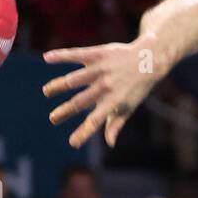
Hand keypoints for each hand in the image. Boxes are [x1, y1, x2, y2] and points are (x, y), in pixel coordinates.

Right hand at [43, 39, 164, 147]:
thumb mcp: (129, 107)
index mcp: (114, 101)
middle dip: (65, 111)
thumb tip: (109, 144)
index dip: (84, 133)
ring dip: (58, 86)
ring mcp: (102, 69)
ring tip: (47, 91)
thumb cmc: (137, 87)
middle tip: (53, 119)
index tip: (72, 143)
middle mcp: (107, 86)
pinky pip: (76, 55)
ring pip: (74, 79)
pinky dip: (61, 56)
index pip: (96, 121)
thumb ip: (116, 124)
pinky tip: (47, 58)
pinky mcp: (98, 54)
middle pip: (80, 101)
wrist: (150, 59)